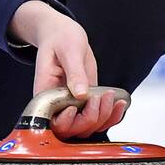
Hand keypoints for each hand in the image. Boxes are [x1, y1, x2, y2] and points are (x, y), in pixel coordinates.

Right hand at [10, 0, 128, 138]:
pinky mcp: (87, 102)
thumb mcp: (68, 50)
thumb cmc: (60, 38)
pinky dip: (112, 116)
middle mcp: (58, 103)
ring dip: (104, 118)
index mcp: (46, 92)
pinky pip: (98, 118)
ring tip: (111, 97)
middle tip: (99, 97)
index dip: (66, 122)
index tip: (75, 106)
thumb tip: (80, 93)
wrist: (65, 35)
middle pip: (71, 130)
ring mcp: (73, 104)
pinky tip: (119, 103)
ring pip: (87, 128)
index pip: (52, 121)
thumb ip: (74, 72)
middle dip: (90, 118)